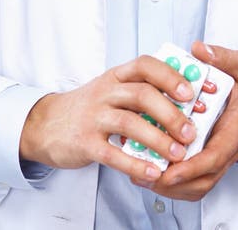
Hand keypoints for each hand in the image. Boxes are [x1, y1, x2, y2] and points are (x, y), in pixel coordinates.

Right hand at [19, 55, 197, 184]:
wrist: (46, 124)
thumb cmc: (90, 107)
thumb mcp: (112, 89)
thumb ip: (141, 91)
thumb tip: (185, 100)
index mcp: (116, 76)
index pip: (145, 65)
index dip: (170, 76)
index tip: (190, 92)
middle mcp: (106, 92)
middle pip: (142, 94)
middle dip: (171, 113)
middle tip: (190, 132)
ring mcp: (94, 116)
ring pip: (130, 122)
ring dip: (159, 139)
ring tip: (178, 154)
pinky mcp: (85, 142)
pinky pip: (113, 153)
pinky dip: (135, 164)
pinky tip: (152, 172)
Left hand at [137, 41, 237, 201]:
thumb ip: (223, 57)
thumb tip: (198, 49)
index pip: (216, 155)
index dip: (192, 166)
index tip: (169, 170)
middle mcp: (231, 148)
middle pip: (204, 178)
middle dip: (175, 182)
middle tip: (145, 177)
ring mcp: (223, 157)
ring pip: (200, 185)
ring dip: (172, 187)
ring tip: (142, 178)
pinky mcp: (215, 160)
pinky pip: (198, 181)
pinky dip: (177, 184)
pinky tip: (154, 173)